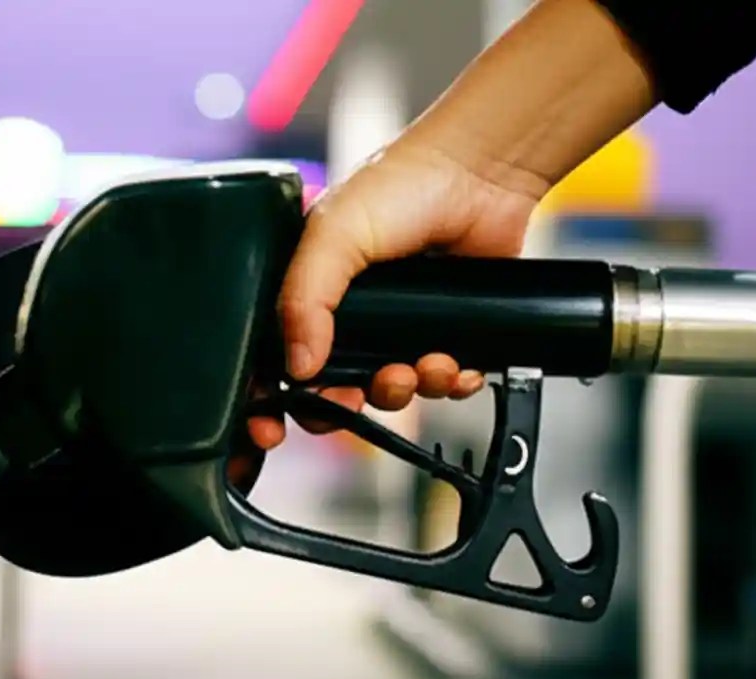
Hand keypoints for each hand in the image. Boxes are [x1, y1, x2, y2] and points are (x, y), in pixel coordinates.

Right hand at [247, 140, 538, 450]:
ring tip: (428, 365)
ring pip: (392, 391)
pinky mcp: (444, 331)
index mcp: (309, 292)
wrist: (480, 174)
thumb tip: (298, 367)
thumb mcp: (332, 234)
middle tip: (380, 384)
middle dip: (355, 401)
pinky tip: (457, 366)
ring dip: (410, 390)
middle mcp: (348, 315)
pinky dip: (451, 383)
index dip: (274, 400)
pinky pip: (442, 382)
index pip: (279, 361)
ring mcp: (398, 326)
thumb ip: (304, 299)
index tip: (276, 428)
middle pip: (335, 390)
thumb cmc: (401, 184)